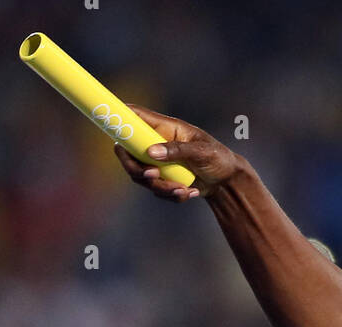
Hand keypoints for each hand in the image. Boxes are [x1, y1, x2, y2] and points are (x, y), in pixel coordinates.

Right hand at [112, 104, 244, 200]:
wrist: (227, 181)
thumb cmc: (218, 157)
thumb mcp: (201, 151)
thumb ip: (177, 150)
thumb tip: (151, 153)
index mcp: (163, 127)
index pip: (132, 116)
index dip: (118, 118)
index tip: (114, 130)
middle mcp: (155, 143)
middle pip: (126, 153)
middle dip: (136, 169)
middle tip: (153, 176)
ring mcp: (157, 163)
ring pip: (141, 177)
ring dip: (161, 187)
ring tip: (184, 190)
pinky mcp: (163, 180)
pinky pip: (157, 191)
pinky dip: (173, 195)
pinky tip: (191, 192)